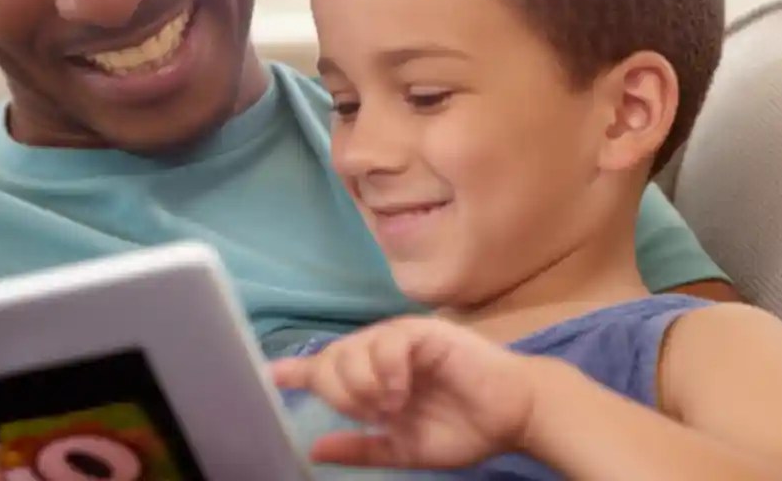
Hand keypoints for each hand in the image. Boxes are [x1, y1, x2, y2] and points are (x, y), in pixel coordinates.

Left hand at [270, 316, 537, 468]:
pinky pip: (385, 342)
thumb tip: (315, 450)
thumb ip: (362, 447)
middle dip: (340, 391)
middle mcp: (380, 351)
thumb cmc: (464, 429)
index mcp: (373, 377)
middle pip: (331, 359)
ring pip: (352, 349)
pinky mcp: (422, 331)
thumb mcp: (403, 448)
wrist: (514, 416)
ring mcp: (400, 338)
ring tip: (391, 406)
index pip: (325, 368)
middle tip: (373, 414)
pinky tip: (400, 391)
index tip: (268, 376)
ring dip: (363, 385)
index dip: (295, 371)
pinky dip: (386, 371)